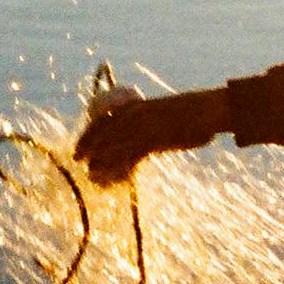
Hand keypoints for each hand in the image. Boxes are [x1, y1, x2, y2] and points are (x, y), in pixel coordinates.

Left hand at [75, 87, 228, 184]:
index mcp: (137, 107)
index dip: (89, 133)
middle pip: (105, 131)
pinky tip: (111, 176)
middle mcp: (137, 116)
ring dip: (100, 159)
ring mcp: (145, 127)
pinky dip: (119, 167)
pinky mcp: (155, 140)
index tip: (79, 146)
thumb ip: (152, 128)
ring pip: (115, 144)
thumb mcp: (166, 118)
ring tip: (88, 172)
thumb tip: (143, 142)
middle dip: (88, 145)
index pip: (105, 119)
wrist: (207, 109)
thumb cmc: (189, 114)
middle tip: (76, 159)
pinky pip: (132, 155)